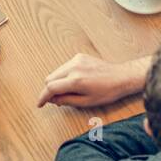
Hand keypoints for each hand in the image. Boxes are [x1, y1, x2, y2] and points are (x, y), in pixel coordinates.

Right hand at [36, 53, 150, 108]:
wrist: (121, 77)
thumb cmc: (107, 92)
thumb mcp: (87, 102)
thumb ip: (66, 100)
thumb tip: (52, 99)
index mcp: (76, 81)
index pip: (50, 87)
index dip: (43, 97)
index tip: (40, 104)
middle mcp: (74, 67)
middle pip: (50, 78)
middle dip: (50, 90)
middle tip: (57, 100)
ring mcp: (76, 60)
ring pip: (56, 72)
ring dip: (57, 82)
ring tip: (68, 92)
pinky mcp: (79, 56)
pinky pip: (65, 67)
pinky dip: (64, 75)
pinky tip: (74, 82)